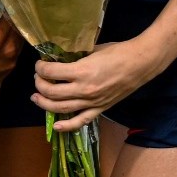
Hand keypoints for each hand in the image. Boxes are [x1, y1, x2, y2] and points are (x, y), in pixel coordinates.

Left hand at [33, 39, 160, 131]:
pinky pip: (81, 121)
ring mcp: (92, 102)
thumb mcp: (91, 50)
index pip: (50, 72)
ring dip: (44, 103)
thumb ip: (74, 56)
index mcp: (81, 71)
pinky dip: (67, 126)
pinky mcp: (100, 109)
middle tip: (38, 78)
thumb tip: (58, 58)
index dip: (40, 67)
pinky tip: (56, 126)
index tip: (39, 64)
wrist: (140, 64)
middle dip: (39, 84)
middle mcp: (84, 89)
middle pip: (51, 92)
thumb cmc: (117, 52)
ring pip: (61, 108)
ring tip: (36, 97)